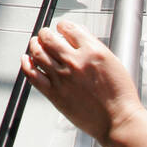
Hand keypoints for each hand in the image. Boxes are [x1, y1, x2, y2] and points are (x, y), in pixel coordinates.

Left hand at [21, 19, 143, 146]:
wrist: (118, 120)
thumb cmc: (119, 95)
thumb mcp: (112, 61)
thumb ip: (94, 46)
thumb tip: (80, 34)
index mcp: (92, 51)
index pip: (69, 28)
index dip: (62, 26)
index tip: (61, 28)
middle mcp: (75, 62)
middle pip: (49, 38)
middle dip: (45, 33)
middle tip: (44, 34)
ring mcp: (62, 77)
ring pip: (37, 53)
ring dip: (34, 45)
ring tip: (35, 44)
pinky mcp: (54, 94)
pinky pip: (32, 75)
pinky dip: (26, 64)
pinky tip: (27, 60)